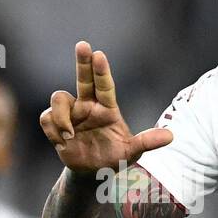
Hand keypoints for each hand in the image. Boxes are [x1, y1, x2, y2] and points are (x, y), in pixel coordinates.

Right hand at [39, 41, 173, 174]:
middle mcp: (88, 106)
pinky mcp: (55, 123)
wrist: (91, 173)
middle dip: (83, 62)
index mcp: (106, 108)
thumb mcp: (131, 152)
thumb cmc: (113, 158)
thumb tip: (171, 135)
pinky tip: (62, 143)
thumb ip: (147, 142)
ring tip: (69, 136)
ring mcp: (71, 113)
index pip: (104, 85)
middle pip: (83, 78)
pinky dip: (53, 130)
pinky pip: (46, 118)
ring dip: (61, 117)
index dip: (101, 70)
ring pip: (58, 98)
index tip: (99, 55)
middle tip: (83, 45)